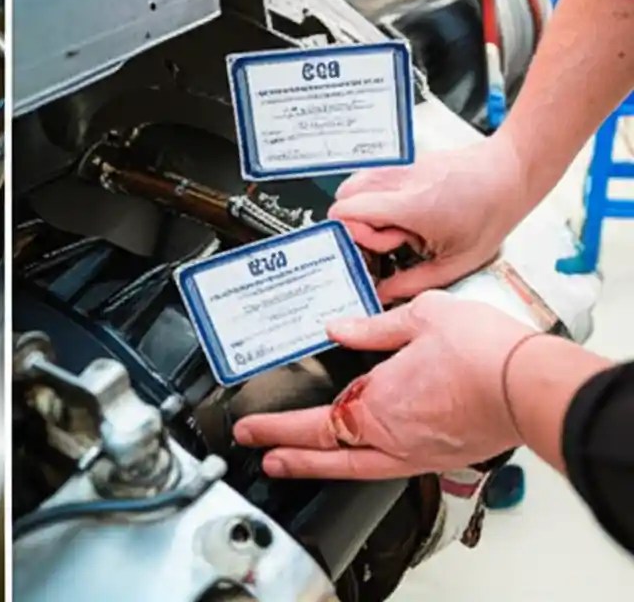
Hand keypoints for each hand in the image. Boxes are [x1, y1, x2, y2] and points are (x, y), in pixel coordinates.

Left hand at [233, 291, 533, 479]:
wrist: (532, 384)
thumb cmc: (485, 353)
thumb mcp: (421, 318)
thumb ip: (372, 327)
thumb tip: (339, 327)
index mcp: (377, 404)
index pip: (313, 423)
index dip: (276, 428)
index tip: (251, 429)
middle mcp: (391, 437)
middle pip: (327, 454)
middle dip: (288, 454)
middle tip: (261, 453)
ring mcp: (416, 452)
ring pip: (355, 466)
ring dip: (320, 465)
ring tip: (294, 462)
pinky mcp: (440, 455)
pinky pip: (387, 466)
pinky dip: (362, 462)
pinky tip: (357, 454)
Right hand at [329, 137, 529, 302]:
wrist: (509, 172)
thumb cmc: (491, 211)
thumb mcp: (457, 262)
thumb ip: (413, 282)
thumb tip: (384, 294)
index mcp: (409, 205)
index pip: (346, 211)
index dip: (354, 235)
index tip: (378, 248)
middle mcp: (398, 181)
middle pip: (344, 199)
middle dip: (359, 225)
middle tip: (392, 237)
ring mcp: (399, 167)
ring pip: (353, 186)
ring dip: (365, 209)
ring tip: (398, 223)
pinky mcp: (403, 162)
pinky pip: (370, 179)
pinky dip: (375, 197)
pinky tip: (403, 210)